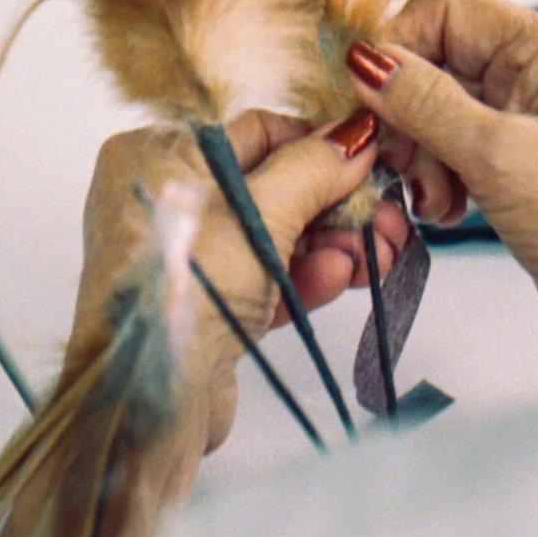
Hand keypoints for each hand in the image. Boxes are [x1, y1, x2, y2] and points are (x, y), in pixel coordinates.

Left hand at [76, 111, 406, 449]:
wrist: (149, 405)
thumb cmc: (182, 295)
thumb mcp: (260, 214)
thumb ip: (315, 167)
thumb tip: (356, 136)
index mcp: (161, 155)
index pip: (261, 131)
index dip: (323, 146)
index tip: (373, 158)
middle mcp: (169, 198)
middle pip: (277, 184)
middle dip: (338, 204)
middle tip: (388, 218)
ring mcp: (189, 253)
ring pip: (279, 232)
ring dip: (333, 244)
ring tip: (378, 256)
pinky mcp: (207, 301)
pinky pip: (268, 274)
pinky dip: (307, 276)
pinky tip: (341, 278)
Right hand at [350, 0, 537, 359]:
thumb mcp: (498, 156)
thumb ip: (426, 103)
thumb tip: (366, 60)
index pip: (449, 12)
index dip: (399, 47)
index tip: (367, 96)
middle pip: (440, 61)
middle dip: (409, 115)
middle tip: (398, 163)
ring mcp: (532, 112)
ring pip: (442, 107)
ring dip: (422, 153)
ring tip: (434, 200)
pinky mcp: (522, 155)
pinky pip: (457, 144)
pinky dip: (440, 173)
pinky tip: (446, 208)